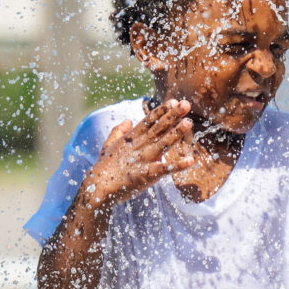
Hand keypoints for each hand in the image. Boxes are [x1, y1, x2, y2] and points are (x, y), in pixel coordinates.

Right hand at [82, 101, 197, 205]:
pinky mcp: (146, 174)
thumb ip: (119, 131)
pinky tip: (191, 160)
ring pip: (163, 143)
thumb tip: (128, 119)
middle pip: (159, 128)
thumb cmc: (104, 167)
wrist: (97, 187)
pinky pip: (165, 169)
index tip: (174, 101)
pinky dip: (178, 165)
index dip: (162, 110)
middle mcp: (139, 146)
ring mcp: (143, 159)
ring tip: (189, 122)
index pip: (149, 121)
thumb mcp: (109, 145)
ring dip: (176, 133)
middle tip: (186, 104)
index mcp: (132, 138)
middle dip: (173, 115)